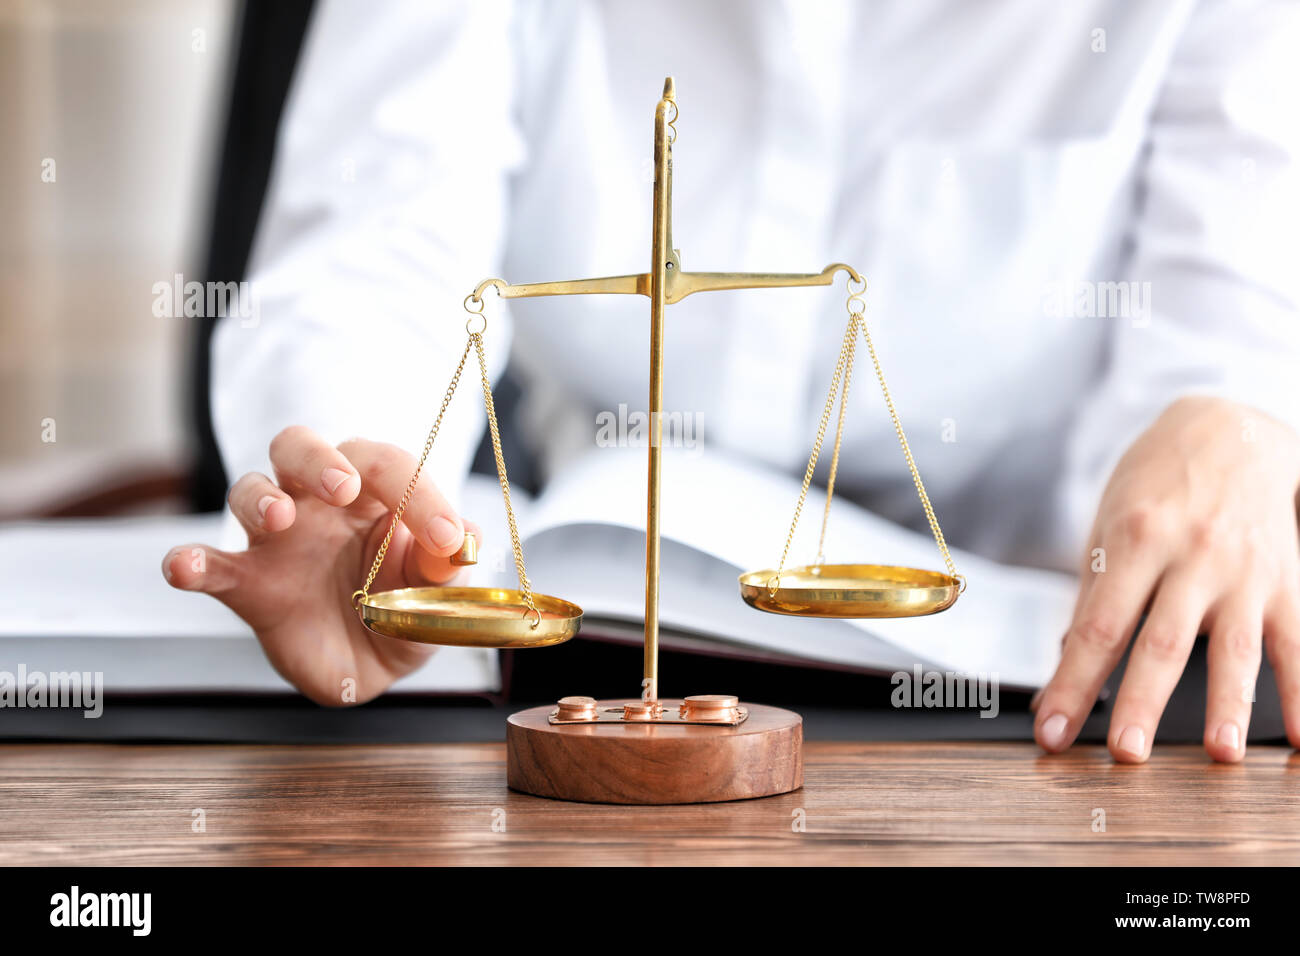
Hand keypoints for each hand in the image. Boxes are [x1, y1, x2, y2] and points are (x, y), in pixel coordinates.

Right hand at [162, 426, 480, 705]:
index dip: (420, 496)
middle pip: (301, 447)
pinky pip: (212, 563)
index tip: (446, 540)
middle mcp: (320, 502)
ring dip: (261, 497)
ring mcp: (278, 539)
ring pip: (251, 489)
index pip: (390, 469)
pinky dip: (191, 561)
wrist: (372, 662)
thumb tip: (465, 540)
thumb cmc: (406, 606)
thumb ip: (447, 568)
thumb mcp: (439, 593)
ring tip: (278, 517)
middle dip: (319, 460)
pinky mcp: (247, 583)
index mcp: (376, 493)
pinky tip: (183, 567)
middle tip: (341, 487)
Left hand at [1034, 396, 1299, 761]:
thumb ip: (1095, 592)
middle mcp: (1191, 555)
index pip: (1098, 627)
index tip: (1053, 731)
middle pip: (1161, 642)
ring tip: (1218, 754)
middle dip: (1141, 703)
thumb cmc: (1157, 481)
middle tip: (1126, 755)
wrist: (1233, 428)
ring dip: (1228, 705)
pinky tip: (1298, 736)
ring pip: (1235, 647)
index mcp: (1134, 538)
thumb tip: (1070, 659)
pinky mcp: (1288, 579)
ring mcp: (1244, 570)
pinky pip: (1295, 642)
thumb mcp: (1109, 522)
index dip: (1073, 684)